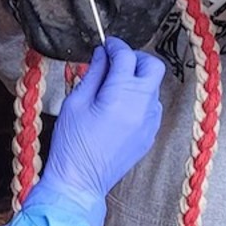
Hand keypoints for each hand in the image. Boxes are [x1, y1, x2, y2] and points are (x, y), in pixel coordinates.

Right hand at [33, 39, 163, 208]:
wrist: (80, 181)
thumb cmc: (72, 143)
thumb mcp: (76, 101)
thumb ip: (92, 73)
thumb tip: (102, 54)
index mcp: (121, 95)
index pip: (126, 56)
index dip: (114, 45)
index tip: (105, 45)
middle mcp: (142, 107)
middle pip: (153, 66)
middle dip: (135, 58)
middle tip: (115, 61)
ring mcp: (149, 123)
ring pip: (153, 86)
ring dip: (137, 78)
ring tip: (113, 86)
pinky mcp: (149, 135)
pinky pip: (152, 106)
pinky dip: (139, 97)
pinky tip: (118, 104)